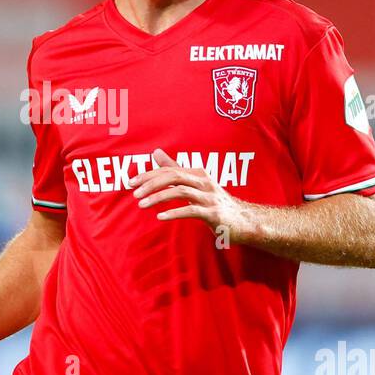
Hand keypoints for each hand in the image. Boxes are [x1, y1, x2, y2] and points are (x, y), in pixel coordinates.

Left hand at [127, 148, 253, 238]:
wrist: (244, 221)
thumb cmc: (215, 202)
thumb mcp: (195, 184)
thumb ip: (175, 169)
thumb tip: (156, 152)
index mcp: (198, 173)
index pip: (169, 169)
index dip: (148, 175)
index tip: (130, 182)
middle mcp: (204, 182)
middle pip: (173, 176)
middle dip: (151, 183)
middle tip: (134, 193)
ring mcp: (210, 197)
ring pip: (180, 192)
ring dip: (158, 197)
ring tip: (141, 204)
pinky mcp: (214, 214)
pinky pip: (191, 211)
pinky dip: (174, 212)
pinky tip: (160, 216)